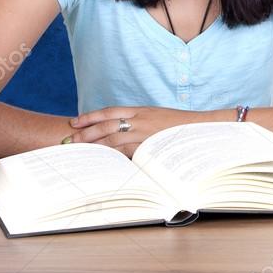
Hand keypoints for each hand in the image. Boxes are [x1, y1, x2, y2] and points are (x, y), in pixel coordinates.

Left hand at [62, 105, 203, 157]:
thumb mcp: (156, 117)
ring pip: (114, 140)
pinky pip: (129, 153)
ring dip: (96, 146)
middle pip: (107, 125)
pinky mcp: (151, 147)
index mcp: (141, 110)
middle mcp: (140, 120)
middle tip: (71, 141)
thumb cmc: (179, 125)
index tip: (75, 121)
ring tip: (81, 153)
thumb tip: (120, 131)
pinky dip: (115, 157)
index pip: (109, 111)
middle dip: (87, 133)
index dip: (91, 116)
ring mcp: (145, 134)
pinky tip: (104, 162)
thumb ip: (138, 122)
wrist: (201, 128)